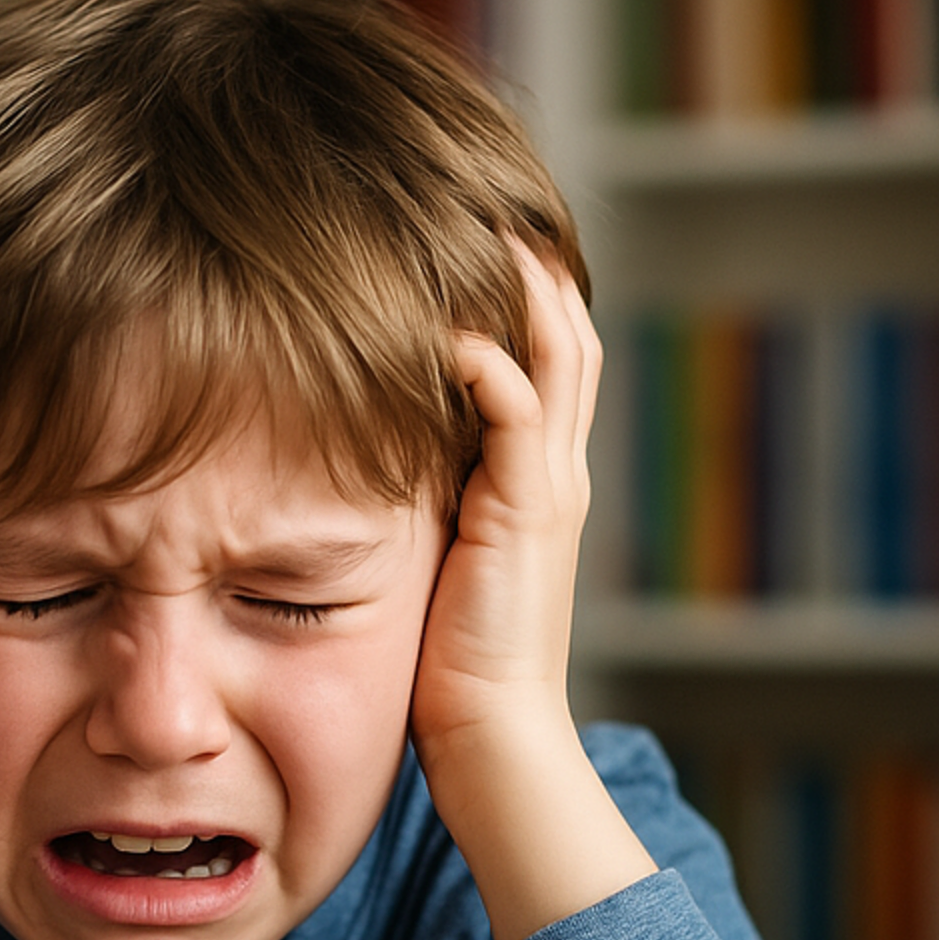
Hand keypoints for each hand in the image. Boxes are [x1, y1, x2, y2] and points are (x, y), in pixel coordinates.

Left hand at [410, 240, 599, 762]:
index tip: (474, 241)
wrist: (492, 740)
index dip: (524, 300)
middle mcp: (556, 475)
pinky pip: (514, 411)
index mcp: (539, 486)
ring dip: (519, 289)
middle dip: (532, 266)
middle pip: (567, 337)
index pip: (547, 365)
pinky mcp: (525, 513)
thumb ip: (426, 510)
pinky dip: (488, 359)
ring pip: (555, 356)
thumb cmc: (452, 672)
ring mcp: (548, 490)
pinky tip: (446, 327)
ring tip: (479, 227)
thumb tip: (371, 462)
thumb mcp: (439, 566)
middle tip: (485, 199)